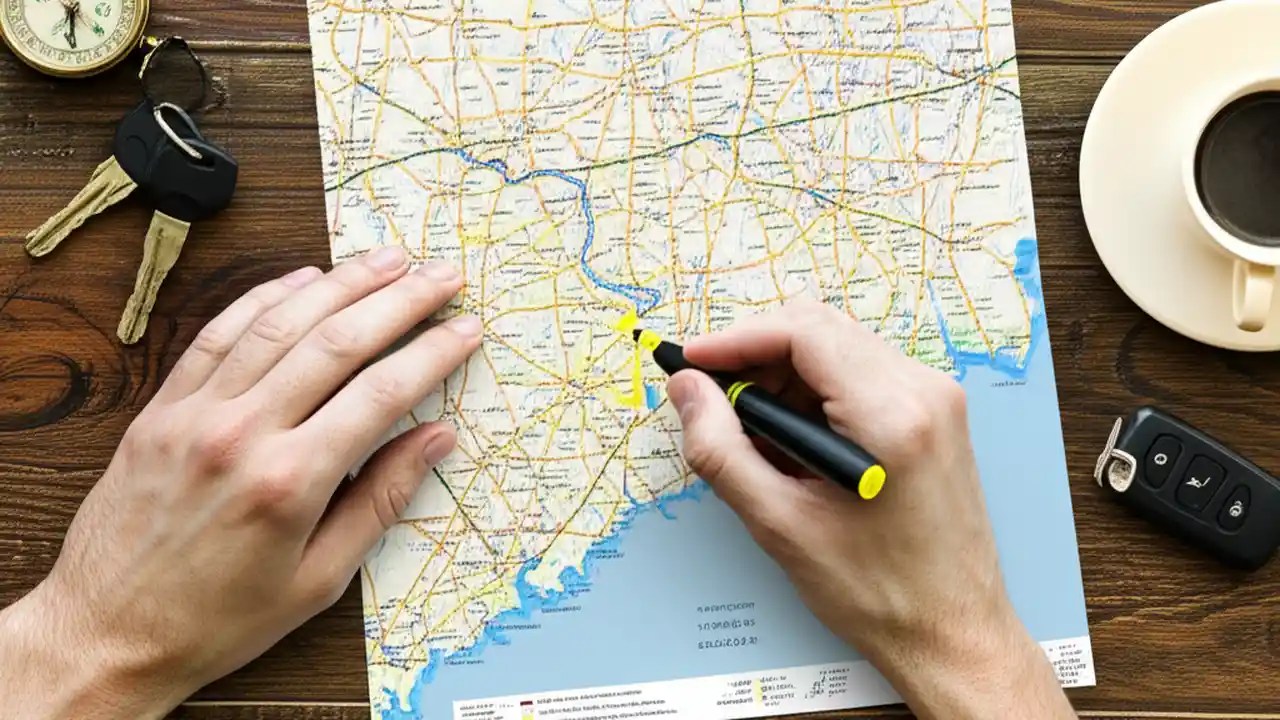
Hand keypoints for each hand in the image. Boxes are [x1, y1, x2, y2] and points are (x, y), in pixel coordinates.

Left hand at [0, 247, 480, 719]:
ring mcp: (196, 415)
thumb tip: (436, 439)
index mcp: (292, 482)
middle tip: (441, 275)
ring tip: (386, 259)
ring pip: (280, 324)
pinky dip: (263, 298)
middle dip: (399, 300)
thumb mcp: (319, 580)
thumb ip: (381, 501)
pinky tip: (303, 279)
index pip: (382, 393)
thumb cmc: (221, 619)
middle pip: (338, 342)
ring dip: (340, 284)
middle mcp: (243, 434)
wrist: (108, 633)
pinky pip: (218, 336)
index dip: (433, 353)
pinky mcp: (161, 410)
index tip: (467, 329)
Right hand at [666, 301, 1073, 719]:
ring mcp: (936, 398)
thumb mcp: (781, 525)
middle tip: (712, 400)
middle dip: (756, 354)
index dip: (735, 339)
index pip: (802, 331)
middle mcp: (923, 390)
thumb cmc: (878, 593)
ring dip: (784, 374)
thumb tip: (687, 390)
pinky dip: (815, 391)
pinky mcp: (935, 412)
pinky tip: (792, 439)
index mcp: (892, 414)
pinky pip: (860, 371)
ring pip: (837, 346)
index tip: (690, 363)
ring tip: (752, 432)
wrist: (952, 632)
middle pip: (819, 327)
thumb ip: (722, 450)